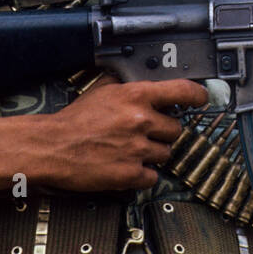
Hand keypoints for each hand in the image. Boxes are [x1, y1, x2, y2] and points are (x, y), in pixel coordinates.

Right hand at [34, 76, 207, 190]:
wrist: (51, 147)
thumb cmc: (73, 121)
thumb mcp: (100, 91)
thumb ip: (124, 84)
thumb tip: (138, 77)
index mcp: (135, 96)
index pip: (183, 91)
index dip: (197, 95)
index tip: (202, 99)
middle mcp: (141, 120)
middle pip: (175, 129)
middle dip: (162, 133)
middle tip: (143, 134)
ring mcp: (138, 149)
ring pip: (166, 153)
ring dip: (152, 154)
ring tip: (130, 151)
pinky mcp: (131, 174)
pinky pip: (153, 176)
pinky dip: (142, 175)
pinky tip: (126, 167)